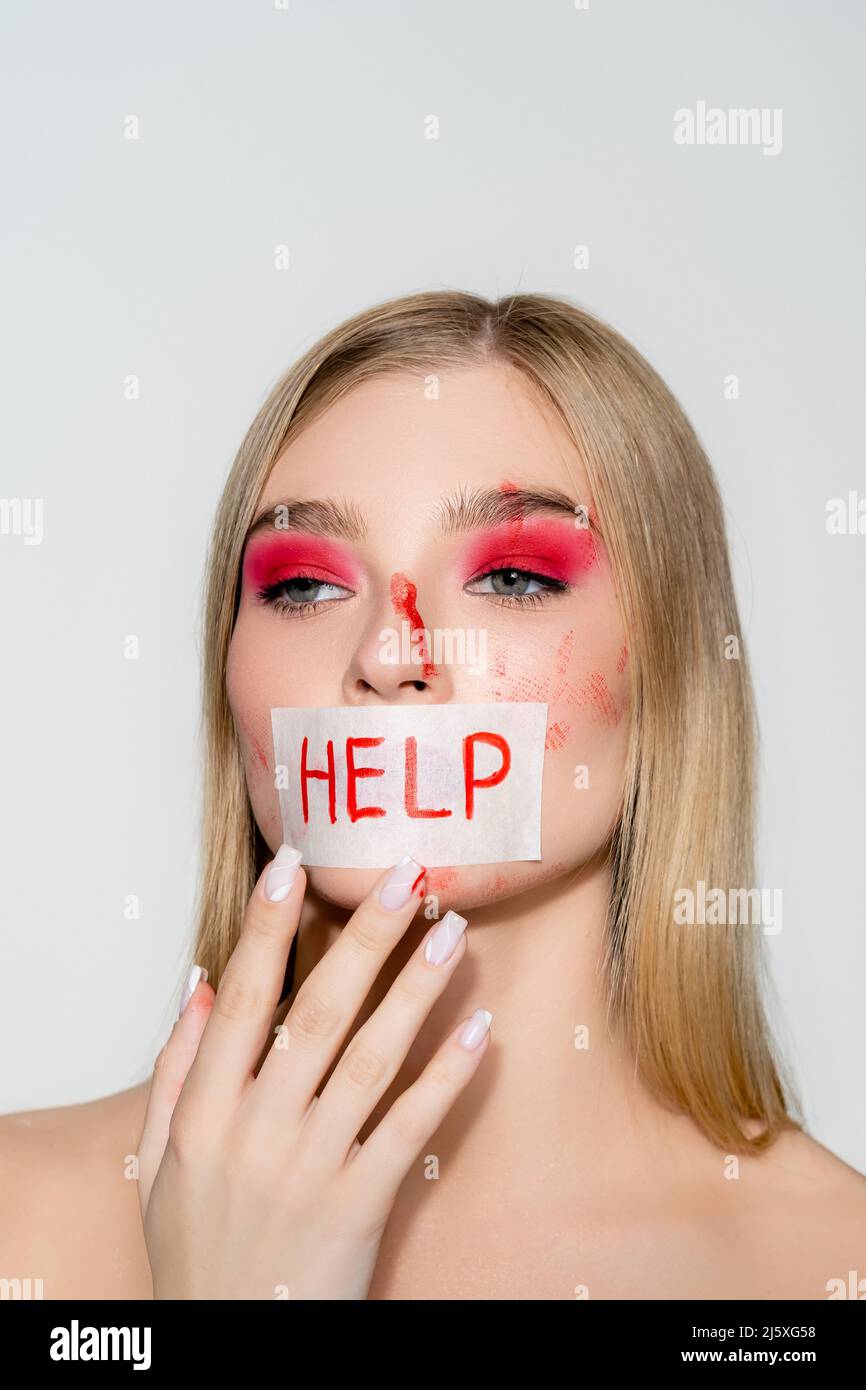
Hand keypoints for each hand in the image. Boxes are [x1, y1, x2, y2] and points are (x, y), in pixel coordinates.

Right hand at [136, 851, 490, 1298]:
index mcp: (205, 1113)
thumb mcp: (160, 1164)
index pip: (241, 1000)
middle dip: (362, 938)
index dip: (266, 927)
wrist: (231, 1349)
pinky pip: (410, 1128)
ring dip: (416, 990)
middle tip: (404, 875)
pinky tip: (479, 1029)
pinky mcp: (361, 1205)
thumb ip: (176, 1072)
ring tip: (453, 932)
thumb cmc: (197, 1250)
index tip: (292, 862)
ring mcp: (312, 1167)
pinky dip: (446, 1076)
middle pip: (316, 1014)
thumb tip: (203, 986)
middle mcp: (258, 1129)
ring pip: (370, 1059)